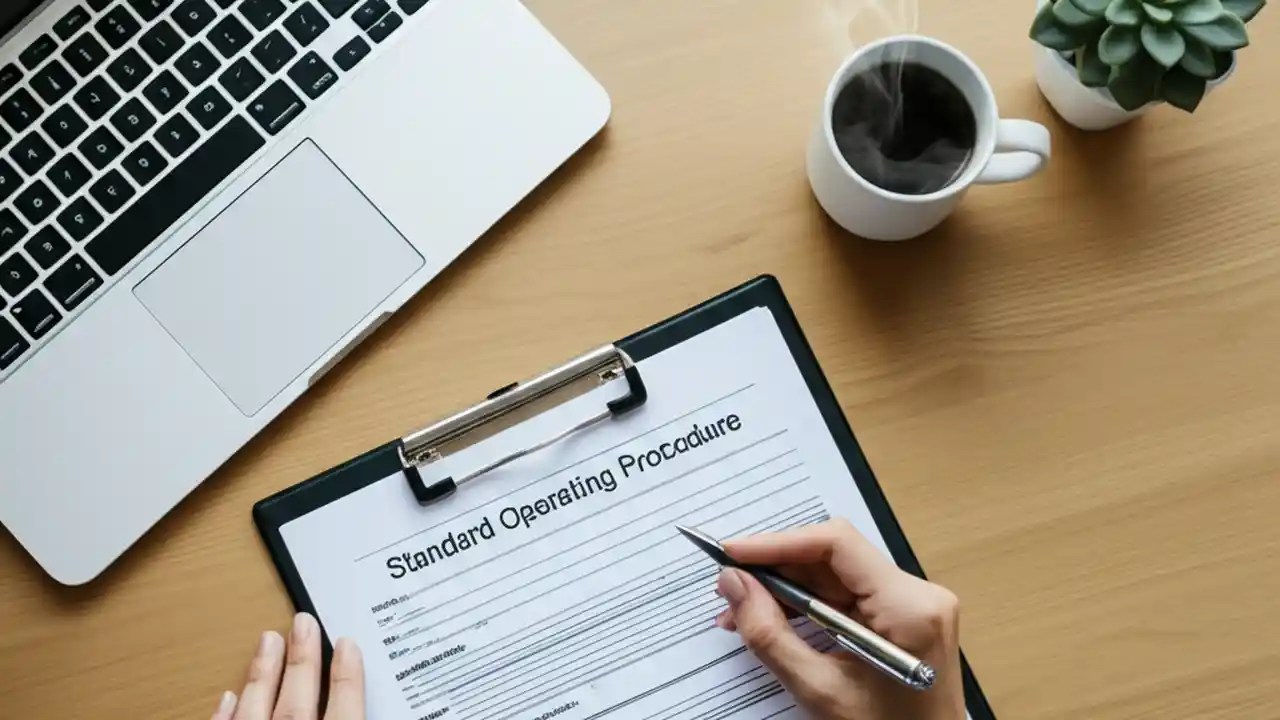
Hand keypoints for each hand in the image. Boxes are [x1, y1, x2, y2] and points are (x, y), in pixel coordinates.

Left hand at [210, 613, 364, 719]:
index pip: (345, 712)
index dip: (347, 677)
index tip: (346, 645)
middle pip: (297, 704)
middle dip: (302, 661)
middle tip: (302, 624)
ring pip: (256, 711)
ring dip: (263, 675)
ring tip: (267, 640)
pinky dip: (225, 715)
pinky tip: (228, 696)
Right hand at [715, 519, 964, 719]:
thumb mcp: (821, 691)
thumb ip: (771, 635)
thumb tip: (734, 584)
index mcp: (909, 608)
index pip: (836, 545)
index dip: (778, 543)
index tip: (732, 553)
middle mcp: (918, 596)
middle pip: (832, 558)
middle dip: (775, 568)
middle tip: (728, 584)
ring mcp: (912, 606)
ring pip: (834, 575)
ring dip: (785, 588)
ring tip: (740, 609)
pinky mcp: (901, 619)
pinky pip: (845, 596)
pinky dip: (806, 605)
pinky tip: (772, 618)